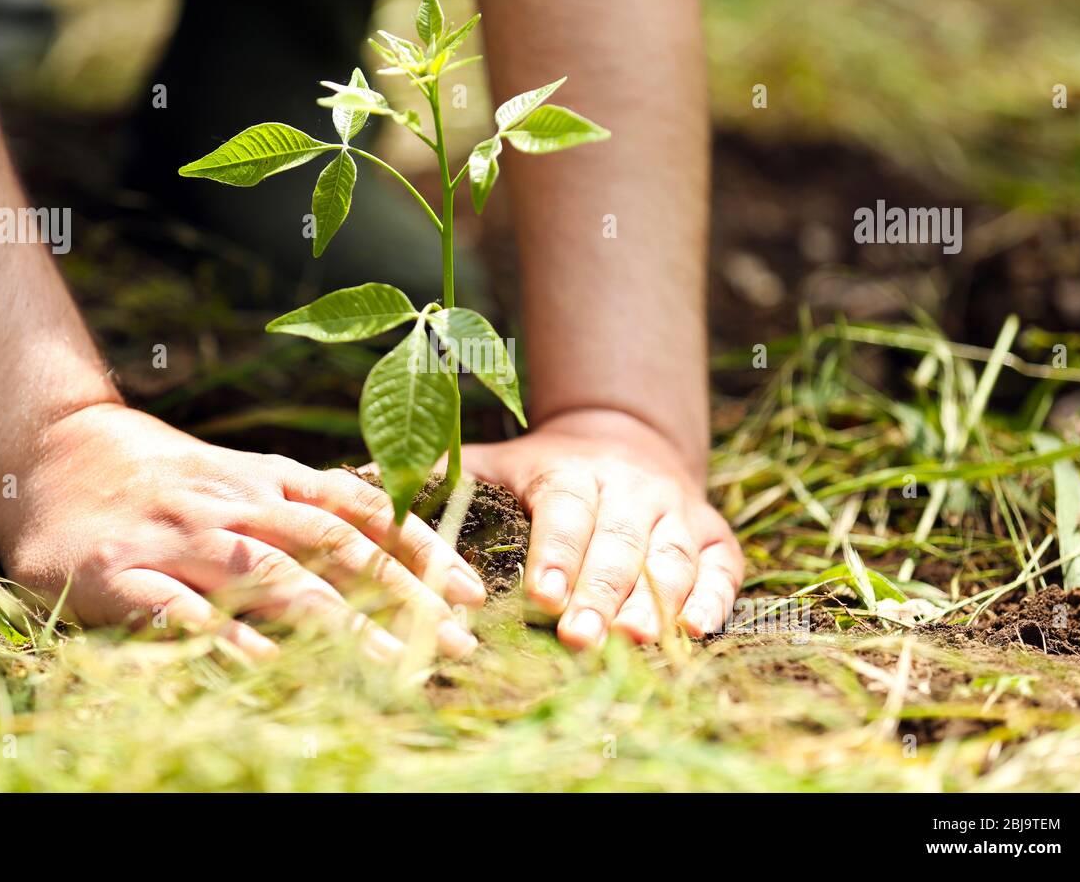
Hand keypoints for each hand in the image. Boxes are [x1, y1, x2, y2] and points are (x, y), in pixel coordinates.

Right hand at [0, 404, 486, 661]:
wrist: (58, 453)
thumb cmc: (171, 478)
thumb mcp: (246, 477)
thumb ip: (310, 505)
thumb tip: (399, 543)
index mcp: (269, 481)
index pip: (361, 507)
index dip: (422, 547)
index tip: (471, 590)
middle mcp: (235, 505)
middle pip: (332, 545)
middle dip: (401, 594)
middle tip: (456, 642)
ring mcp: (180, 540)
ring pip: (270, 576)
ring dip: (339, 622)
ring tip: (393, 664)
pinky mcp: (121, 576)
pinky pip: (180, 610)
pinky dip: (227, 637)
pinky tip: (271, 668)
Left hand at [461, 408, 742, 647]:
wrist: (626, 438)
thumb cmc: (544, 469)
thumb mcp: (495, 461)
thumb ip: (440, 475)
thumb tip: (357, 482)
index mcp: (570, 469)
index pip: (565, 509)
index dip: (556, 551)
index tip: (540, 594)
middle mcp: (629, 486)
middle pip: (619, 541)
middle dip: (600, 592)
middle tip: (579, 638)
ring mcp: (677, 510)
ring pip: (670, 556)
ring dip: (654, 602)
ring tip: (634, 641)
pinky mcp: (713, 534)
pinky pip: (722, 566)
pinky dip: (713, 597)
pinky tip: (694, 628)